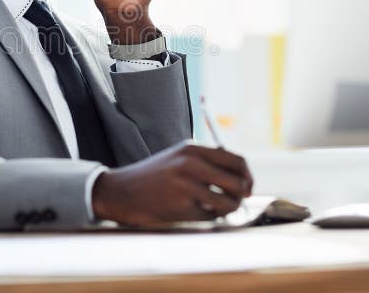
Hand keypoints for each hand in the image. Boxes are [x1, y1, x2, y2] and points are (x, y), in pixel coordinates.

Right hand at [91, 141, 253, 224]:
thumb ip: (206, 161)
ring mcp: (184, 185)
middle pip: (237, 182)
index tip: (247, 187)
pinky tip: (196, 213)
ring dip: (227, 210)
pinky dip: (208, 218)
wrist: (120, 191)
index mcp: (192, 149)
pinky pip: (209, 217)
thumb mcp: (178, 158)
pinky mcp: (179, 207)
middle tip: (235, 202)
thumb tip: (242, 175)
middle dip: (242, 196)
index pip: (236, 160)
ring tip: (216, 210)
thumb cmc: (153, 177)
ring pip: (228, 203)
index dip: (247, 176)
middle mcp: (190, 164)